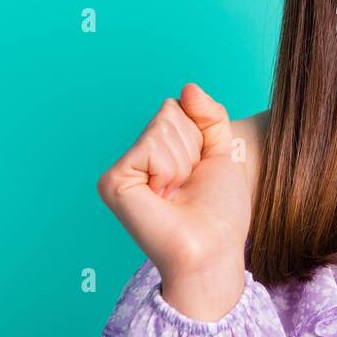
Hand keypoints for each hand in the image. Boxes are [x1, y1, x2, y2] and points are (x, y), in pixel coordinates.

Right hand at [97, 83, 249, 316]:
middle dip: (192, 148)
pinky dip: (168, 168)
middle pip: (169, 113)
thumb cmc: (220, 211)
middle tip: (188, 186)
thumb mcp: (224, 152)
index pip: (177, 108)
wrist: (213, 248)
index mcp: (157, 154)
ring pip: (162, 126)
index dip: (200, 138)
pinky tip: (163, 196)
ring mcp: (122, 170)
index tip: (198, 173)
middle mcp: (136, 160)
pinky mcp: (113, 181)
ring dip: (183, 162)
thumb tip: (188, 87)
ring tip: (177, 193)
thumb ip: (209, 115)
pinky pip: (151, 144)